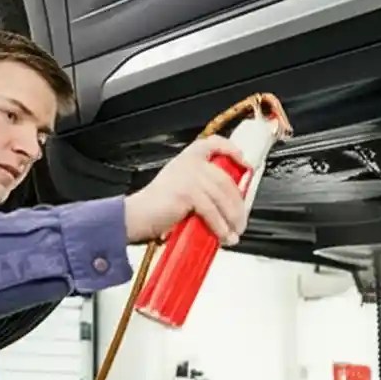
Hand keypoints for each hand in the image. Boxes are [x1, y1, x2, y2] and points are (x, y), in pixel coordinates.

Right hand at [124, 135, 249, 244]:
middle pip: (225, 180)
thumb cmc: (156, 207)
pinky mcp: (187, 192)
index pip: (213, 143)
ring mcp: (189, 176)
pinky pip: (212, 211)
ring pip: (221, 197)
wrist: (136, 216)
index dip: (231, 150)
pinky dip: (220, 226)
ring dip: (232, 219)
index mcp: (188, 158)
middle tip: (241, 222)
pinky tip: (224, 236)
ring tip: (234, 233)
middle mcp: (190, 163)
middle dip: (237, 204)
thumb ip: (202, 186)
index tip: (244, 163)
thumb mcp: (180, 187)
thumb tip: (228, 202)